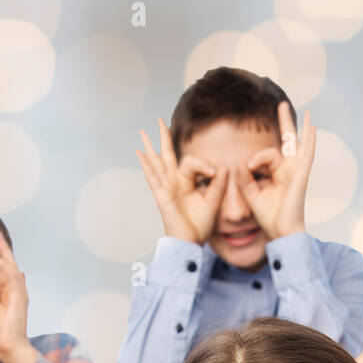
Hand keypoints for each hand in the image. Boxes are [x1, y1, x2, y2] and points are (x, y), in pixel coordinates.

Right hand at [137, 119, 228, 243]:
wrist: (191, 242)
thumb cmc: (200, 226)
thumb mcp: (213, 201)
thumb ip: (218, 185)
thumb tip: (223, 167)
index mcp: (186, 183)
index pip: (192, 162)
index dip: (203, 164)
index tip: (214, 172)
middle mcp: (174, 182)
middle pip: (167, 155)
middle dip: (164, 138)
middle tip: (160, 120)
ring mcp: (166, 187)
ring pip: (156, 162)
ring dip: (149, 146)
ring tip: (142, 131)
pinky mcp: (161, 195)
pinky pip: (152, 176)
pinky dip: (145, 164)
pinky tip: (139, 151)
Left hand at [235, 102, 314, 239]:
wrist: (281, 232)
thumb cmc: (269, 217)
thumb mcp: (251, 194)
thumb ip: (244, 178)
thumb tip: (239, 163)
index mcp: (277, 174)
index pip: (265, 156)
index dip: (254, 160)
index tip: (247, 169)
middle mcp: (288, 170)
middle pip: (287, 141)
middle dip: (284, 122)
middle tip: (281, 105)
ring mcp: (296, 171)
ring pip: (293, 145)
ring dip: (295, 126)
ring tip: (297, 110)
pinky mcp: (301, 176)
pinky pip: (307, 154)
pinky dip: (310, 140)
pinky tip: (311, 126)